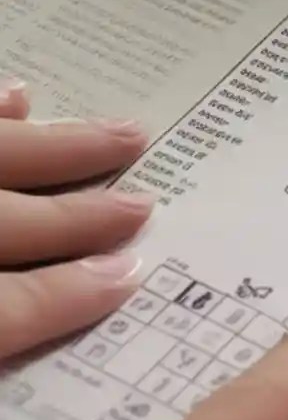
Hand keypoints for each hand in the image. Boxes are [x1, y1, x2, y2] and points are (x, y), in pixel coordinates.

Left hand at [0, 79, 152, 360]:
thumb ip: (6, 322)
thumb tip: (100, 302)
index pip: (13, 306)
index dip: (70, 296)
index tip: (130, 278)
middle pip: (14, 222)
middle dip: (82, 215)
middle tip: (143, 204)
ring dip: (58, 147)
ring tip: (118, 133)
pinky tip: (18, 97)